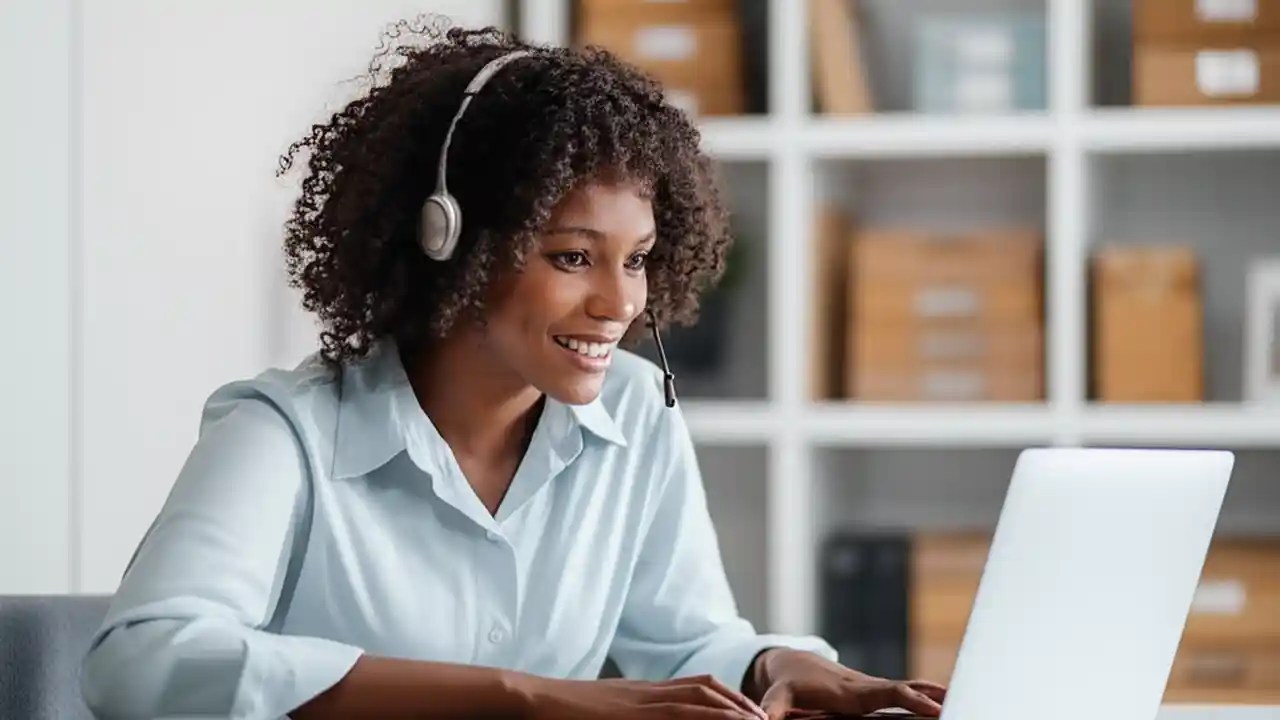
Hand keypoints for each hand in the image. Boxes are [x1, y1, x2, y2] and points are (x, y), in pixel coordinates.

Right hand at [525, 673, 770, 719]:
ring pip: (698, 698)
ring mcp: (639, 700)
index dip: (726, 697)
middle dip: (739, 703)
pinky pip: (676, 714)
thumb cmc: (562, 712)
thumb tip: (641, 718)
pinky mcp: (630, 714)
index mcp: (641, 691)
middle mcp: (645, 691)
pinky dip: (707, 718)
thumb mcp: (604, 713)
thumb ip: (629, 714)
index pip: (695, 685)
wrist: (532, 699)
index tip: (749, 713)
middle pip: (705, 688)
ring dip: (732, 710)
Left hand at [748, 649, 946, 718]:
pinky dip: (927, 696)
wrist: (791, 663)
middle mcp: (867, 688)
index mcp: (851, 691)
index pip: (888, 693)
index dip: (911, 699)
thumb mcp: (776, 695)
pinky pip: (906, 694)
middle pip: (908, 689)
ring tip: (967, 702)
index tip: (935, 707)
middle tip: (963, 704)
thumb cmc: (785, 682)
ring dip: (936, 695)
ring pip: (911, 689)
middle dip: (933, 696)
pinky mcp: (874, 694)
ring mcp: (873, 690)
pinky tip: (947, 703)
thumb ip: (771, 710)